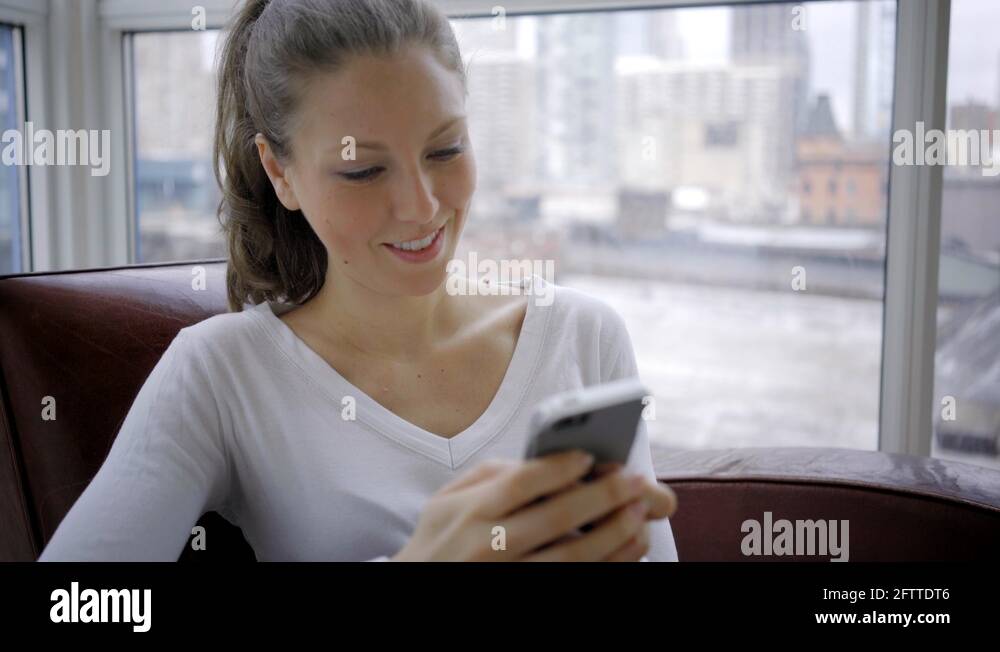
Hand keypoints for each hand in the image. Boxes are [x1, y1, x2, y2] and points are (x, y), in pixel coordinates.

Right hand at [391, 451, 675, 561]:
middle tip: (636, 479)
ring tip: (640, 511)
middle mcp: (490, 545)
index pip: (523, 482)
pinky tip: (628, 546)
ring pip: (574, 555)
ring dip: (615, 532)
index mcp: (471, 511)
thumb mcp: (448, 499)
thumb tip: (545, 461)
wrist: (419, 588)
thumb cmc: (440, 539)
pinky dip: (609, 563)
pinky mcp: (526, 596)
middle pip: (558, 516)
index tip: (590, 455)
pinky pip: (576, 580)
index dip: (561, 467)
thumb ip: (492, 475)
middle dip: (605, 494)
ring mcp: (510, 576)